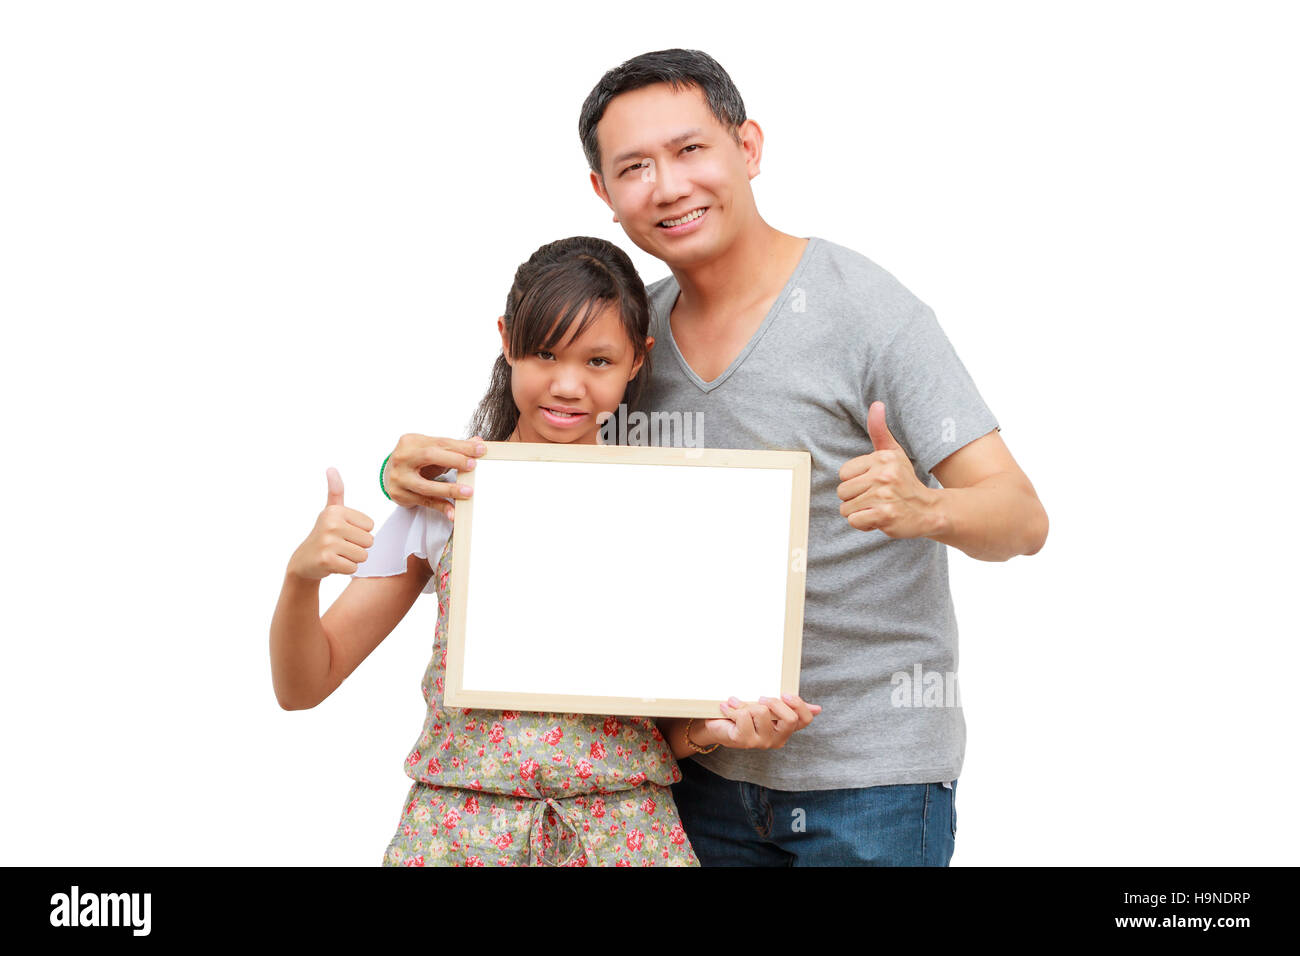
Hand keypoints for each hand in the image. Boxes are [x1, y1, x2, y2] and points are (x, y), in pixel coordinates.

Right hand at [287, 468, 375, 580]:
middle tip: (339, 546)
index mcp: (335, 511)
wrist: (303, 562)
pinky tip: (332, 564)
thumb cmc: (324, 534)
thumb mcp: (330, 511)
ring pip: (362, 555)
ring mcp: (328, 542)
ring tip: (337, 554)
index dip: (359, 533)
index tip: (342, 533)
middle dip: (357, 547)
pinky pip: (353, 567)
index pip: (370, 526)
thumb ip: (335, 491)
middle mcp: (331, 523)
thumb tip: (331, 468)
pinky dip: (345, 569)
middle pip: (369, 541)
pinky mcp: (327, 560)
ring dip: (352, 559)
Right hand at [384, 433, 486, 518]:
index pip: (440, 442)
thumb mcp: (432, 450)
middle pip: (428, 457)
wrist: (389, 474)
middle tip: (472, 466)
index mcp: (411, 442)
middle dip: (453, 460)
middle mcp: (402, 458)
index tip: (480, 450)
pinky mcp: (400, 495)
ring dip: (449, 489)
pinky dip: (441, 507)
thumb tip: (478, 443)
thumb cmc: (415, 460)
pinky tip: (453, 511)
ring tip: (467, 492)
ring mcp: (399, 478)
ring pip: (426, 485)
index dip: (461, 447)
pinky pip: (425, 502)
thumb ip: (453, 447)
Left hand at [702, 694, 821, 749]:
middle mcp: (777, 738)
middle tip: (761, 697)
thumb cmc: (745, 715)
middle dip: (775, 702)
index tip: (785, 694)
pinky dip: (732, 708)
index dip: (799, 705)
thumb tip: (818, 709)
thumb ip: (790, 707)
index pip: (805, 720)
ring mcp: (760, 742)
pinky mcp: (743, 740)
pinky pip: (743, 716)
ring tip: (736, 703)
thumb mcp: (768, 708)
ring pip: (762, 713)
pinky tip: (727, 708)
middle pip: (790, 719)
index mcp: (786, 728)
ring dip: (746, 704)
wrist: (717, 726)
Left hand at [837, 401, 940, 538]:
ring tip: (878, 507)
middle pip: (842, 491)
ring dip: (859, 512)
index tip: (873, 484)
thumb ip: (879, 430)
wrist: (929, 510)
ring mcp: (884, 495)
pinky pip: (854, 521)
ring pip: (846, 508)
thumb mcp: (893, 452)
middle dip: (855, 499)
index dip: (855, 482)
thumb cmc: (905, 481)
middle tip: (876, 498)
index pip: (843, 473)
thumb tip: (876, 404)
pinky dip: (864, 524)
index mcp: (882, 458)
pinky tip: (880, 518)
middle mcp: (883, 475)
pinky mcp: (885, 515)